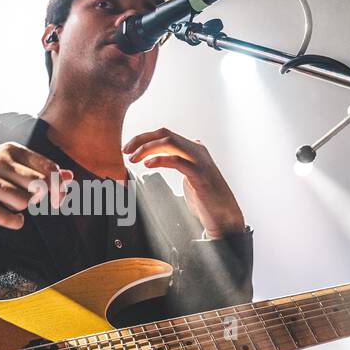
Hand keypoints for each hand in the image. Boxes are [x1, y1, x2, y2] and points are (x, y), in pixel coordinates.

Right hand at [0, 142, 72, 229]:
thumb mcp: (10, 162)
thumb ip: (39, 168)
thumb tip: (70, 176)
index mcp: (10, 150)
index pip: (47, 168)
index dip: (59, 186)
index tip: (59, 197)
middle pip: (38, 186)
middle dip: (43, 198)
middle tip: (37, 202)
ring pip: (23, 202)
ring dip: (23, 208)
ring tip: (14, 204)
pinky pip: (6, 217)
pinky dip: (15, 221)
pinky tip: (13, 218)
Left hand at [123, 127, 245, 238]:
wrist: (223, 216)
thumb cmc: (206, 199)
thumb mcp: (191, 176)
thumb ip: (183, 163)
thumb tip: (173, 157)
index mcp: (193, 149)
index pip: (165, 134)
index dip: (144, 138)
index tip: (129, 148)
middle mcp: (197, 150)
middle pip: (165, 134)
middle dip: (142, 139)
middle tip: (126, 150)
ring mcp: (199, 161)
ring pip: (169, 142)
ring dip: (147, 148)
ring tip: (133, 158)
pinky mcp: (199, 174)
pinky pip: (177, 160)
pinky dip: (160, 159)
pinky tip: (148, 164)